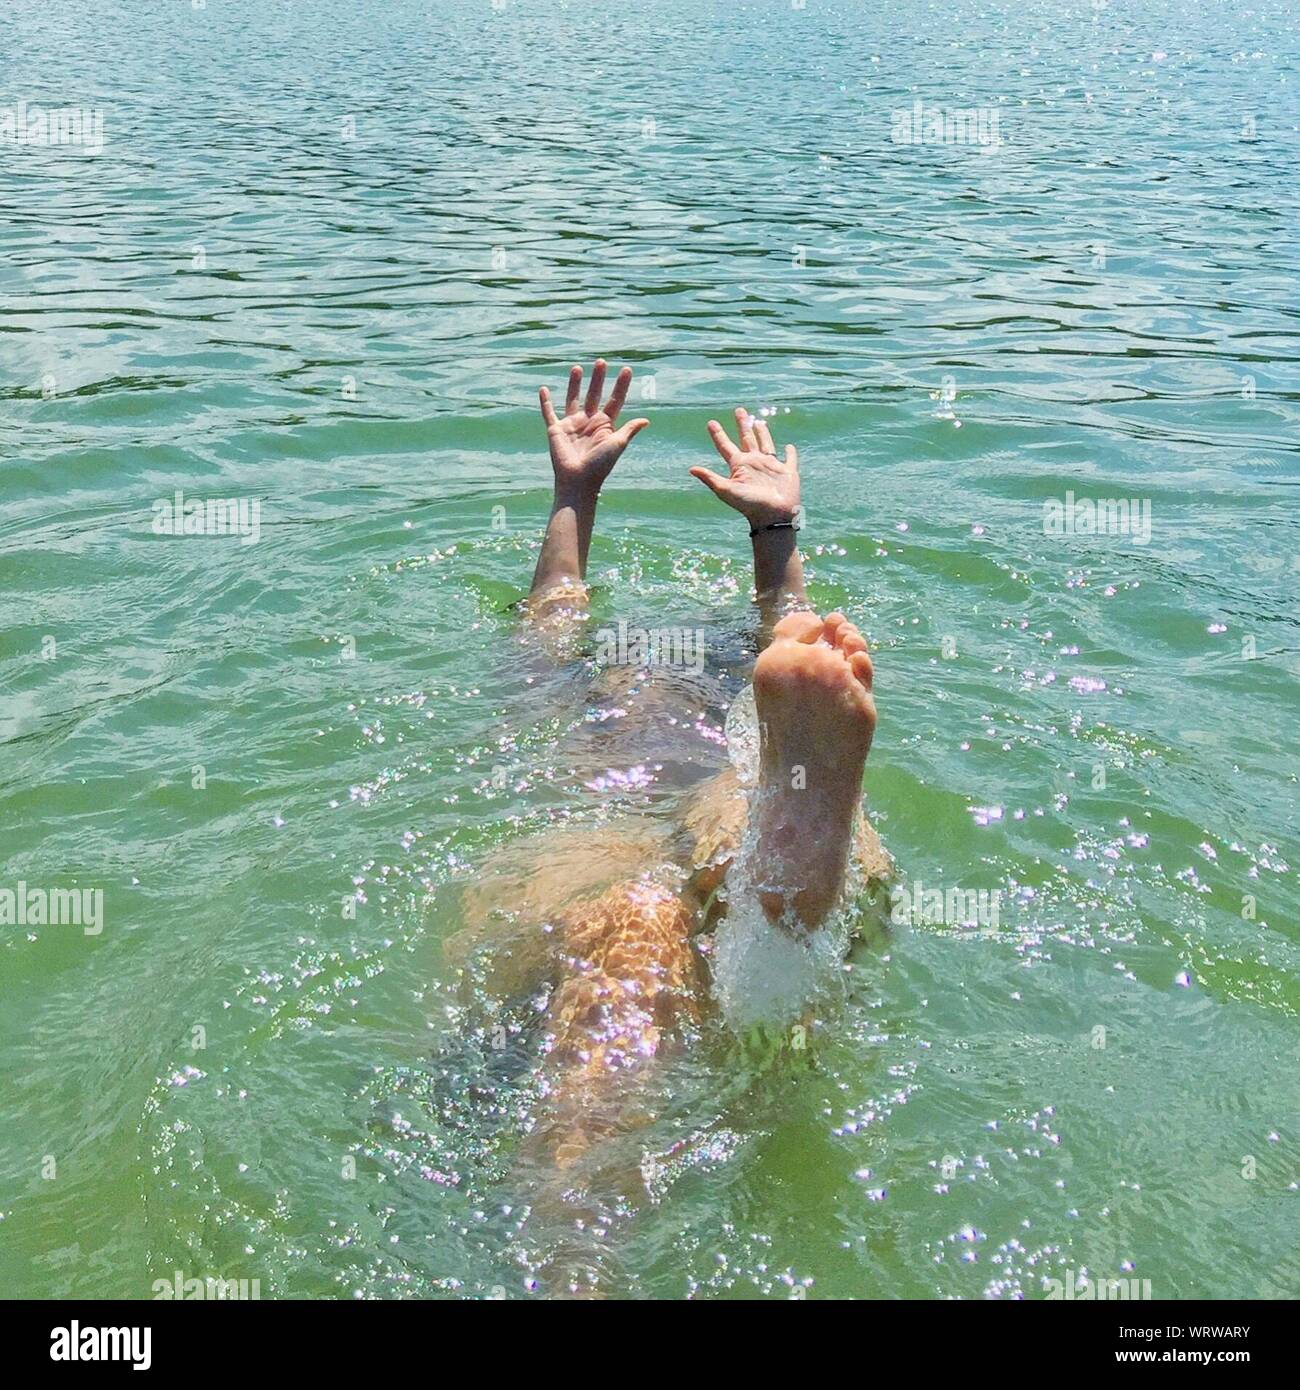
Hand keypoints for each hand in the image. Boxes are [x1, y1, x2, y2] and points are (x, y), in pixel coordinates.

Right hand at [538, 360, 648, 495]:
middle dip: (598, 379)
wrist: (578, 481)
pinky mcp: (556, 430)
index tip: (627, 369)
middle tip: (601, 361)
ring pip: (573, 399)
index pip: (615, 400)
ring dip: (575, 384)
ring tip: (578, 368)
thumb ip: (629, 430)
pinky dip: (545, 402)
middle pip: (594, 395)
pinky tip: (543, 389)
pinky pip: (548, 413)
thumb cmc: (600, 465)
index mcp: (605, 425)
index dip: (621, 386)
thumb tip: (646, 420)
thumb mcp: (617, 444)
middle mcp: (589, 422)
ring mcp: (572, 425)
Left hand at [690, 407, 800, 527]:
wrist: (773, 517)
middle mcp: (754, 463)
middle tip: (739, 410)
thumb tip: (690, 468)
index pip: (726, 446)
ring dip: (762, 433)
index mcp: (740, 466)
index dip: (718, 435)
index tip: (711, 422)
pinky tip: (789, 446)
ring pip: (766, 443)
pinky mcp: (788, 472)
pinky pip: (790, 459)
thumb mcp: (726, 490)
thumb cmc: (749, 505)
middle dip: (742, 425)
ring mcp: (771, 467)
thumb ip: (710, 478)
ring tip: (758, 422)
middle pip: (746, 439)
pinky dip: (790, 453)